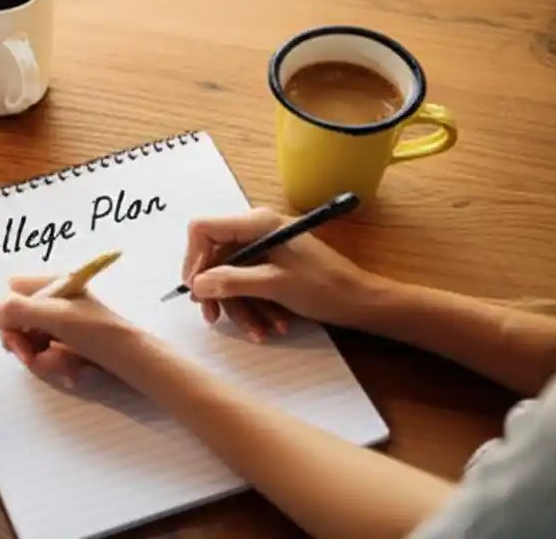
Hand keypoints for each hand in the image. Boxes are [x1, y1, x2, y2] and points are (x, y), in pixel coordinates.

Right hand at [0, 277, 136, 387]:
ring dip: (41, 359)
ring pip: (29, 343)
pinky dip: (55, 366)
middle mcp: (54, 301)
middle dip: (24, 344)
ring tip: (64, 365)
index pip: (12, 290)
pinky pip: (46, 356)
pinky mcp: (68, 345)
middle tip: (32, 356)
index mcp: (53, 284)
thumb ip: (17, 310)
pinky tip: (72, 371)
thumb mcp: (56, 317)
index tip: (15, 333)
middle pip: (16, 320)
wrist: (134, 362)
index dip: (7, 313)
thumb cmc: (98, 333)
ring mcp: (61, 324)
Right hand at [182, 208, 376, 340]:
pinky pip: (249, 283)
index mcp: (257, 223)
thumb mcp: (274, 285)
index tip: (196, 289)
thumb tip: (197, 284)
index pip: (204, 229)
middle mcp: (257, 229)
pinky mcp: (272, 265)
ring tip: (257, 332)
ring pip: (231, 275)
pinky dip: (255, 306)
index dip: (194, 259)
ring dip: (240, 306)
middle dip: (217, 290)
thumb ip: (232, 281)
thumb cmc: (324, 287)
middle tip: (213, 318)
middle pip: (215, 256)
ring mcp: (264, 247)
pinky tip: (269, 327)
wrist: (362, 302)